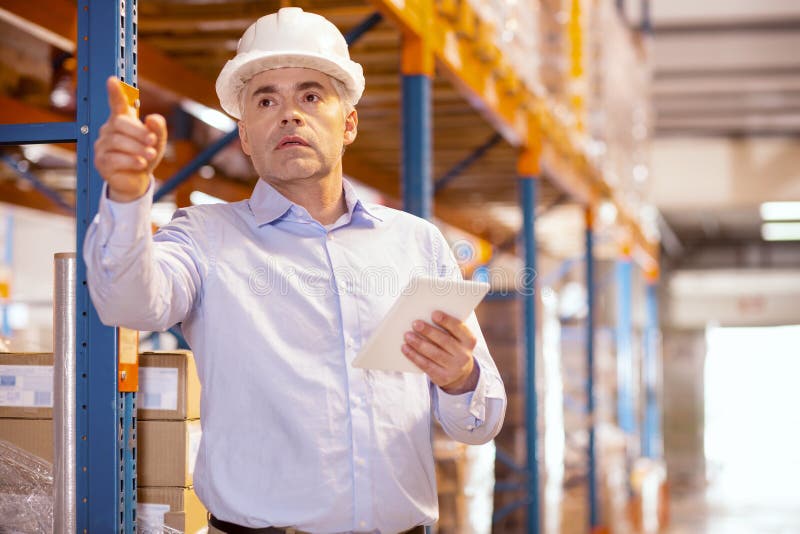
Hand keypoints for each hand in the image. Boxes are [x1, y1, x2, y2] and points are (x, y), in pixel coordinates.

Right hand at [94, 76, 166, 201]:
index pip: (117, 104)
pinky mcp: (101, 162)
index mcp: (122, 121)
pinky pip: (114, 158)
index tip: (112, 80)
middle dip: (139, 132)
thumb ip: (158, 129)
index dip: (115, 93)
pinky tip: (141, 164)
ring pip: (117, 142)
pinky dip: (130, 160)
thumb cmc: (145, 156)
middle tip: (152, 141)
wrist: (137, 180)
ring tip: (150, 155)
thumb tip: (153, 118)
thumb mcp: (157, 142)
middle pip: (119, 124)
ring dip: (137, 148)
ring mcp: (102, 146)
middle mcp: (109, 131)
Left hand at [402, 310, 479, 394]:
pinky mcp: (443, 377)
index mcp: (469, 340)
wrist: (460, 373)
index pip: (459, 328)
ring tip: (407, 335)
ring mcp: (454, 368)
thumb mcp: (457, 338)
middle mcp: (464, 355)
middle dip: (429, 331)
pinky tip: (405, 348)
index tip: (434, 314)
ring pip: (433, 354)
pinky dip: (414, 356)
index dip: (447, 321)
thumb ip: (447, 328)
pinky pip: (426, 365)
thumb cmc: (453, 347)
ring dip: (418, 343)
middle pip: (444, 341)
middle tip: (415, 323)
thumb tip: (425, 317)